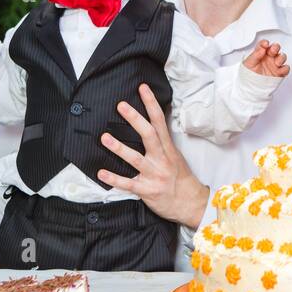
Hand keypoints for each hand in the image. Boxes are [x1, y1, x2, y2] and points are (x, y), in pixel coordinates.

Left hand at [98, 83, 208, 228]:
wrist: (190, 203)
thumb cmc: (181, 179)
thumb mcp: (175, 156)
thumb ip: (162, 142)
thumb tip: (151, 123)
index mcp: (168, 149)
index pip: (160, 121)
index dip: (151, 104)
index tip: (143, 88)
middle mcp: (162, 159)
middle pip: (149, 135)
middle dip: (135, 119)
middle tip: (121, 105)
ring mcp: (154, 175)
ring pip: (136, 159)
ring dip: (119, 148)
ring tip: (104, 137)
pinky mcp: (147, 190)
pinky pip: (128, 184)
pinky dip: (114, 179)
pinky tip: (101, 172)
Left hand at [243, 39, 288, 77]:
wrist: (251, 88)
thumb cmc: (248, 75)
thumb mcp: (248, 63)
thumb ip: (255, 54)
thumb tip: (262, 48)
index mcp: (260, 53)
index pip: (264, 45)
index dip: (265, 43)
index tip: (265, 44)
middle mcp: (269, 58)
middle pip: (275, 48)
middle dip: (276, 47)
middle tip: (273, 50)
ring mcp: (275, 65)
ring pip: (282, 57)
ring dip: (281, 58)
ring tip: (276, 62)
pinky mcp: (279, 73)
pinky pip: (286, 69)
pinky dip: (285, 68)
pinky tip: (280, 70)